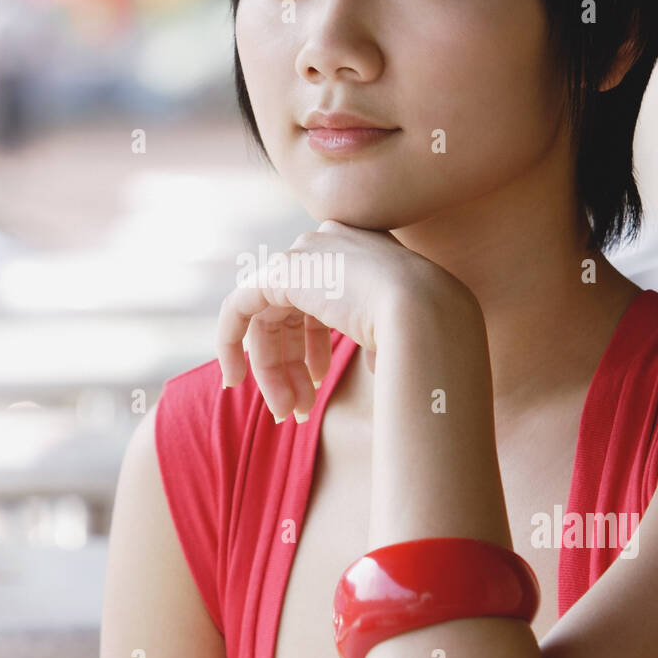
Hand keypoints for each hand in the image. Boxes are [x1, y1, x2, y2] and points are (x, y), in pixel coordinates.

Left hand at [215, 220, 468, 420]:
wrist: (427, 314)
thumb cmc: (427, 332)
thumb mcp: (399, 333)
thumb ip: (378, 337)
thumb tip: (382, 362)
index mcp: (360, 254)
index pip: (321, 301)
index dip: (312, 346)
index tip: (316, 382)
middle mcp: (330, 245)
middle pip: (292, 312)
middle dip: (292, 366)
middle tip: (298, 410)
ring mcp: (306, 253)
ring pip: (269, 318)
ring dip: (273, 370)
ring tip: (287, 412)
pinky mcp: (282, 271)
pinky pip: (238, 307)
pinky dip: (230, 343)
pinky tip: (233, 380)